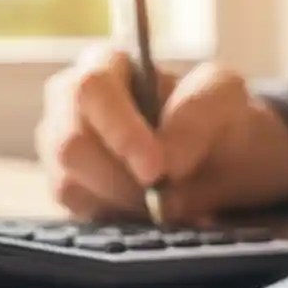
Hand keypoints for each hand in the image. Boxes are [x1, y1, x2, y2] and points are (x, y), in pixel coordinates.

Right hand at [35, 46, 287, 222]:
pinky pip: (76, 214)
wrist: (226, 158)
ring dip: (124, 204)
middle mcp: (69, 107)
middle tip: (164, 198)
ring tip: (168, 208)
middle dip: (121, 180)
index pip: (91, 90)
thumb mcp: (224, 96)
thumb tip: (166, 163)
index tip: (156, 169)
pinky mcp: (69, 192)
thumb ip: (197, 114)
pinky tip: (153, 219)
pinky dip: (119, 222)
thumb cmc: (216, 115)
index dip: (120, 132)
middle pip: (69, 145)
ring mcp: (61, 152)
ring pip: (68, 185)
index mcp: (103, 65)